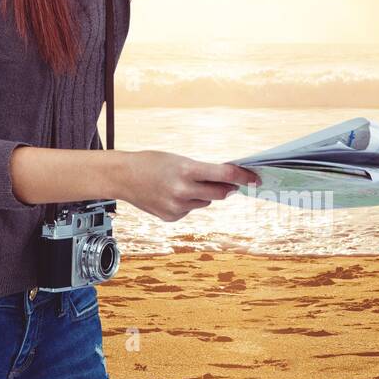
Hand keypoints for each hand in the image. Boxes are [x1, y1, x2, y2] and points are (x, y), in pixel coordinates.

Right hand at [118, 150, 259, 221]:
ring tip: (182, 184)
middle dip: (227, 188)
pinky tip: (170, 194)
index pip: (224, 175)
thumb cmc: (152, 162)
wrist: (123, 176)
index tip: (256, 178)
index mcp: (186, 170)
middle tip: (231, 183)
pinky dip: (187, 203)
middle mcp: (183, 191)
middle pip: (220, 193)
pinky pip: (190, 210)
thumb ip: (203, 172)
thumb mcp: (179, 160)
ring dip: (203, 194)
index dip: (243, 177)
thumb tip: (228, 183)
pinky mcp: (171, 217)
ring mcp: (177, 207)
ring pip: (205, 202)